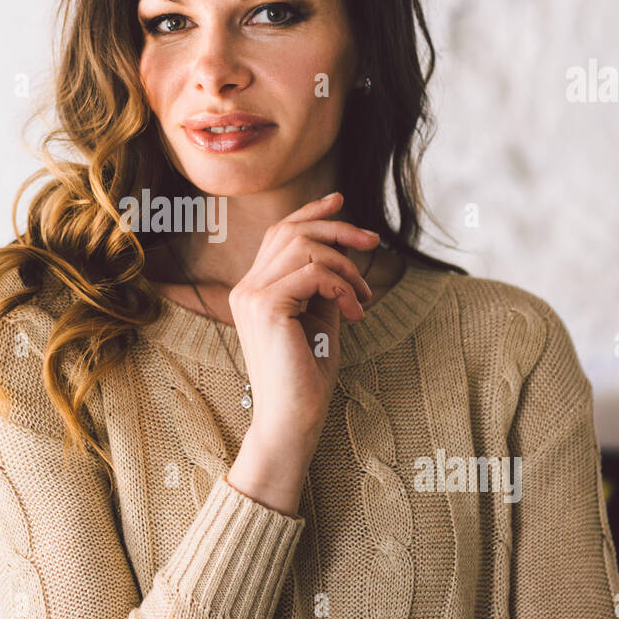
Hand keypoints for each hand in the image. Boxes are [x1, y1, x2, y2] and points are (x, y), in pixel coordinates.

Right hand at [228, 191, 377, 446]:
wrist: (293, 419)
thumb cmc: (308, 377)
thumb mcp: (321, 320)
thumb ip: (324, 286)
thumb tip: (344, 253)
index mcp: (254, 289)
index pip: (278, 234)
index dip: (310, 212)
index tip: (339, 199)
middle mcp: (246, 288)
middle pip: (292, 231)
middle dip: (338, 229)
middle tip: (372, 243)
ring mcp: (251, 295)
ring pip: (306, 248)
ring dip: (346, 267)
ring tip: (362, 299)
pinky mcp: (266, 306)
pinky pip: (314, 273)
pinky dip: (343, 287)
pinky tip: (354, 312)